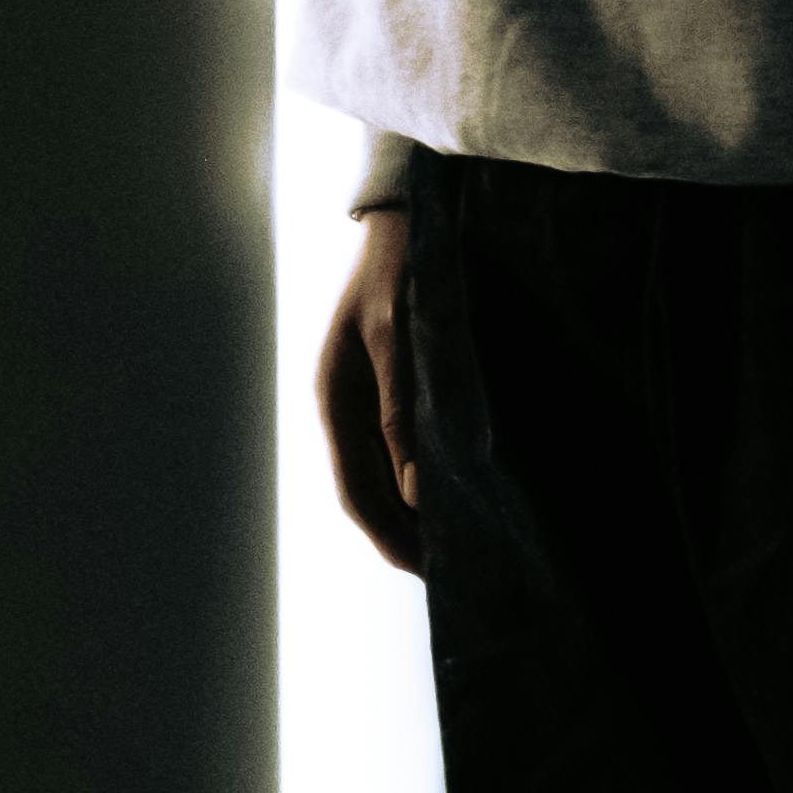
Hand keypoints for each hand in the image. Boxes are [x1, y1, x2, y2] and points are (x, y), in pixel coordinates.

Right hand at [316, 208, 423, 576]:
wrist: (404, 218)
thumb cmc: (401, 268)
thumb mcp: (399, 337)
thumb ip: (403, 411)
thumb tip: (418, 490)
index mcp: (334, 399)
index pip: (357, 492)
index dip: (391, 536)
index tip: (430, 571)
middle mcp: (343, 409)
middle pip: (368, 493)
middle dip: (404, 535)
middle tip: (453, 573)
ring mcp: (362, 400)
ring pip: (383, 477)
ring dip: (414, 513)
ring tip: (458, 544)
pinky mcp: (387, 389)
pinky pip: (398, 451)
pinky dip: (422, 480)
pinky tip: (454, 493)